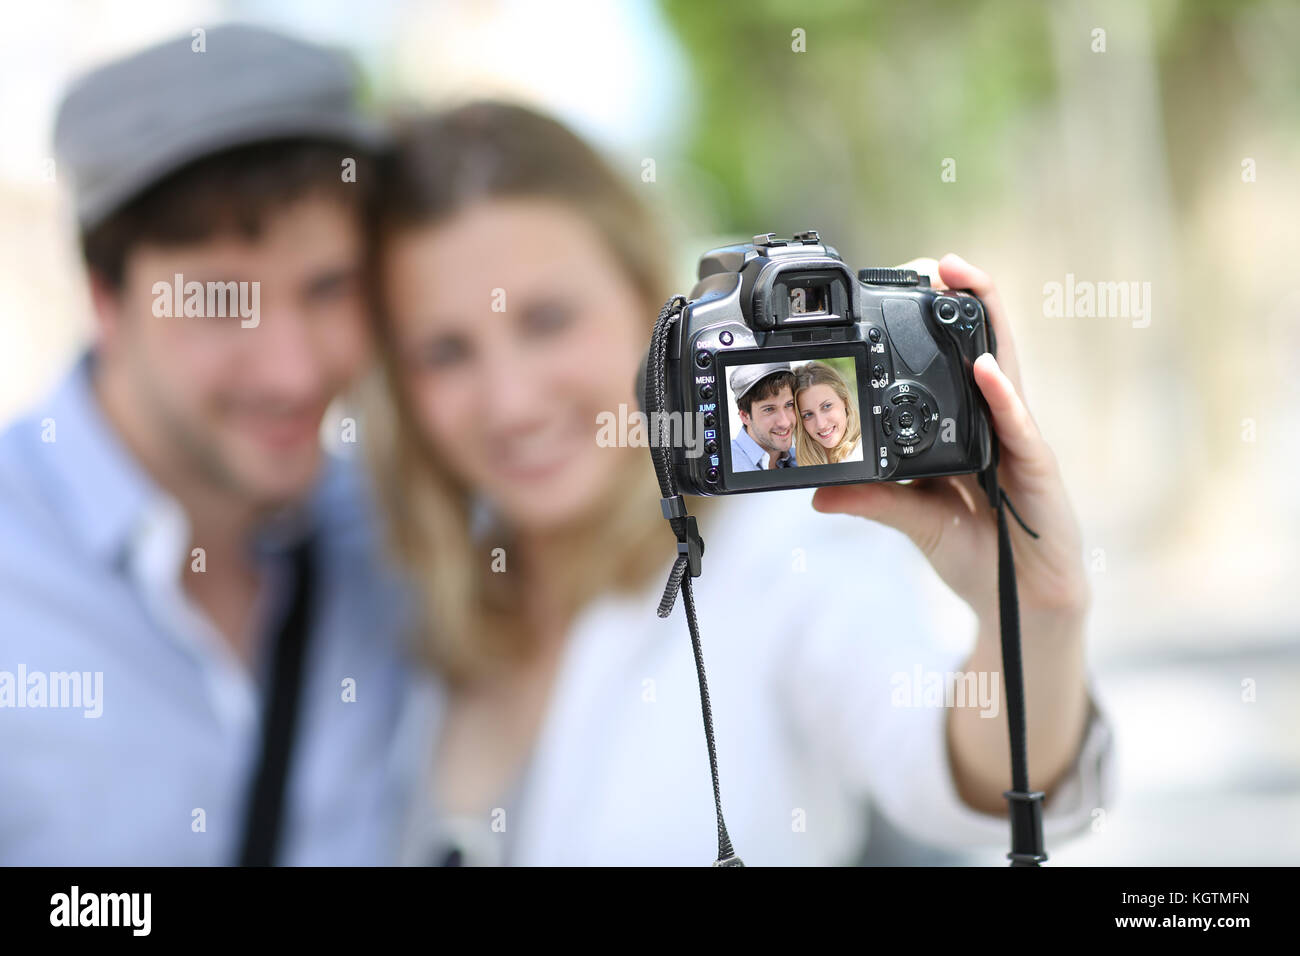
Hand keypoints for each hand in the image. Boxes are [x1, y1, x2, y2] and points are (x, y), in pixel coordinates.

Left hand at [812, 254, 1088, 624]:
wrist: (1022, 606)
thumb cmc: (976, 555)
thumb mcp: (915, 523)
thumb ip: (873, 502)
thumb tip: (817, 492)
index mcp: (969, 430)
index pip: (954, 364)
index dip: (937, 323)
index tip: (908, 285)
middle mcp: (998, 425)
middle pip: (985, 349)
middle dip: (966, 300)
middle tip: (938, 262)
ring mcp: (1021, 443)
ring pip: (1007, 371)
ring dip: (989, 322)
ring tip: (964, 281)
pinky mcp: (1037, 472)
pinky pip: (1020, 429)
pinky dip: (1004, 399)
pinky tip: (986, 371)